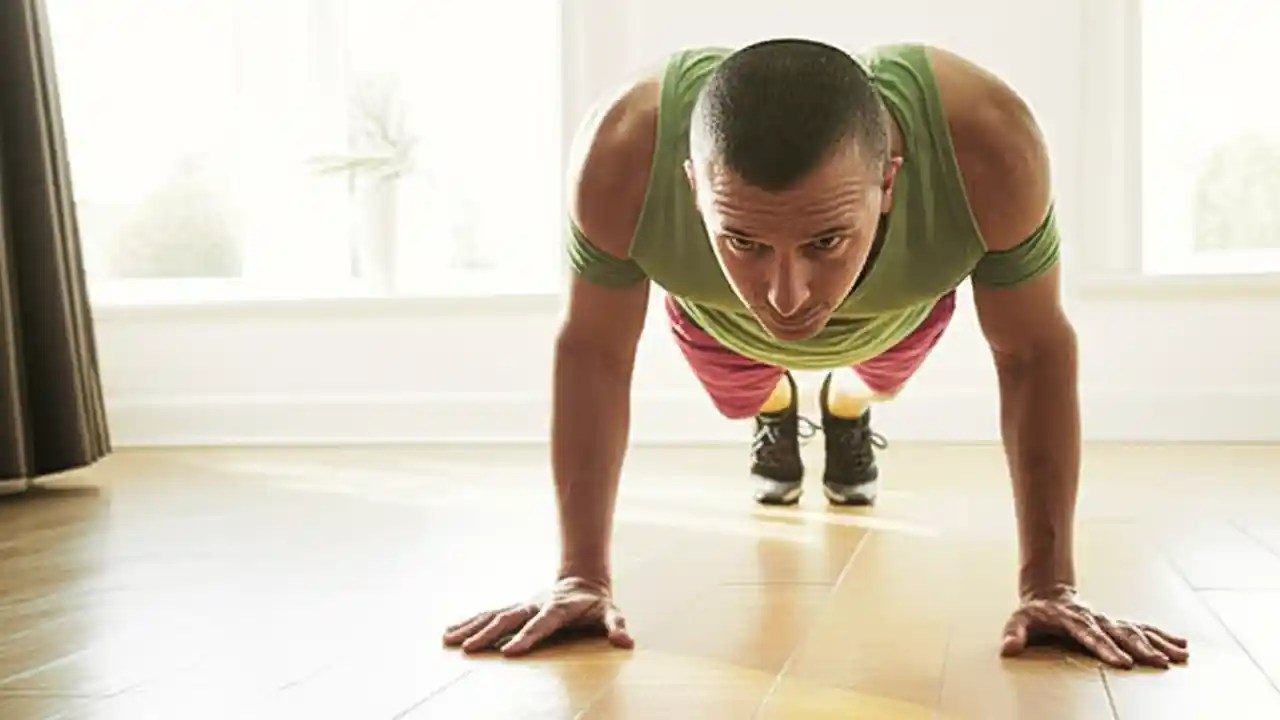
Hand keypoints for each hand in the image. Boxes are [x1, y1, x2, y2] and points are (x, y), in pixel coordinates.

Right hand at [442, 576, 633, 657]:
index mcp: (557, 608)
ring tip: (447, 640)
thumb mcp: (611, 613)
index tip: (509, 653)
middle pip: (509, 618)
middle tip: (467, 650)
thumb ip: (616, 626)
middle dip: (488, 634)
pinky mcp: (514, 608)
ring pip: (493, 614)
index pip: (541, 625)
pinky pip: (488, 614)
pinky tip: (450, 633)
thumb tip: (625, 642)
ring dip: (471, 627)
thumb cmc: (596, 603)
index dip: (526, 638)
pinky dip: (469, 622)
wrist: (582, 581)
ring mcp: (522, 605)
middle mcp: (535, 605)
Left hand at [1000, 586, 1188, 668]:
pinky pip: (1143, 628)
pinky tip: (1181, 645)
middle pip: (1121, 633)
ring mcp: (1108, 620)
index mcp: (1073, 620)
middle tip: (1160, 663)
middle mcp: (1095, 619)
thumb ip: (1013, 634)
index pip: (1092, 636)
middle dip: (1141, 648)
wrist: (1048, 594)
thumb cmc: (1034, 613)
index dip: (1107, 649)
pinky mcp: (1116, 623)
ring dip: (1158, 642)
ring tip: (1180, 656)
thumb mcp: (1018, 621)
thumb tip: (1008, 648)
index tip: (1125, 663)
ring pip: (1137, 630)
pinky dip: (1162, 635)